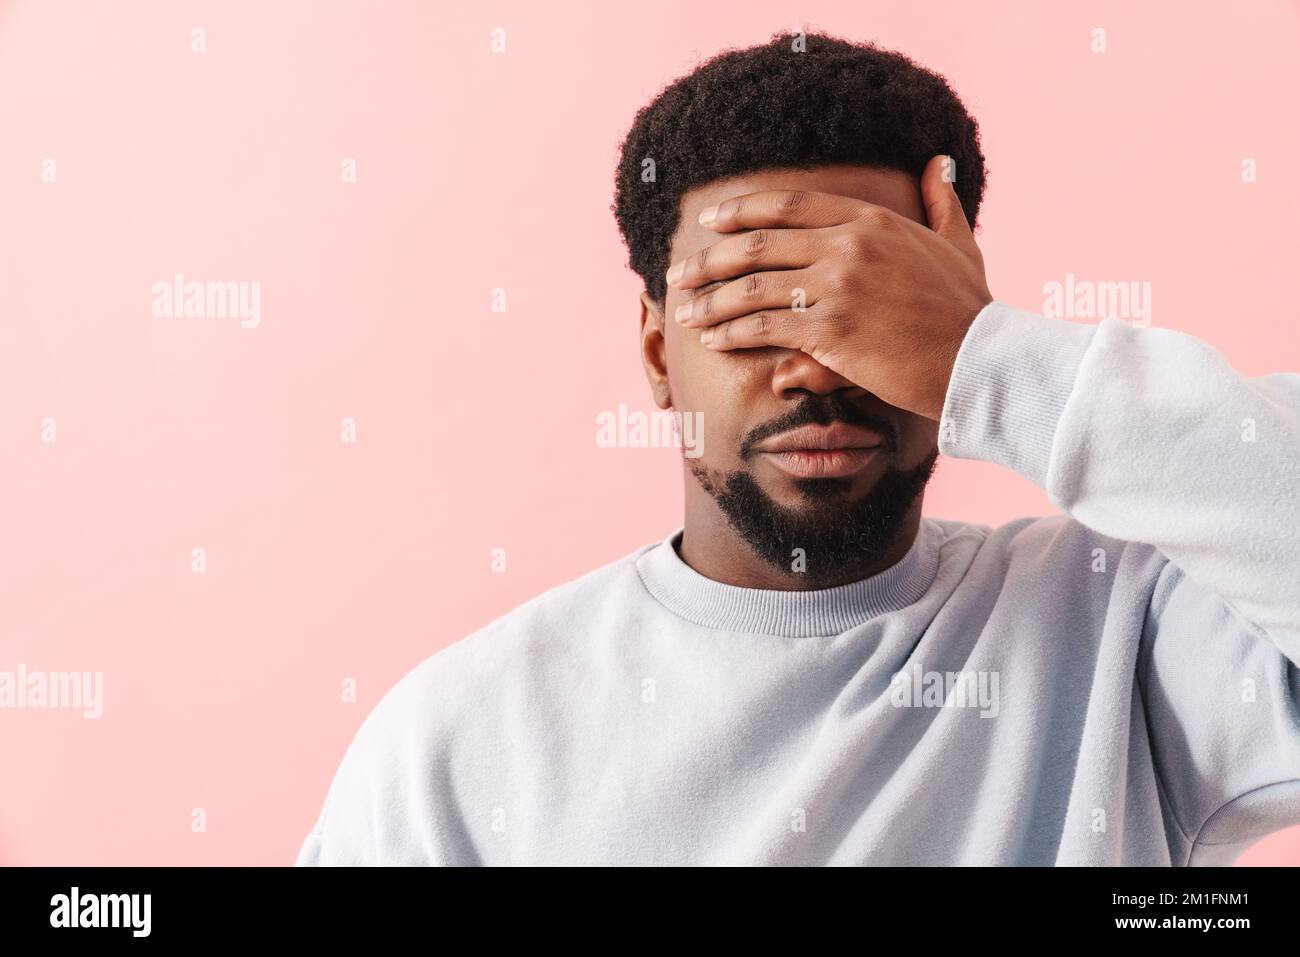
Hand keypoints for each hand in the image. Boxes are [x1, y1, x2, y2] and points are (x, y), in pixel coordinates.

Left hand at [665, 155, 992, 420]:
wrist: (981, 359)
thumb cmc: (970, 309)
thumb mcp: (960, 243)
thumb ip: (942, 202)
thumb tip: (938, 163)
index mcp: (871, 220)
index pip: (789, 205)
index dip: (741, 211)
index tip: (711, 222)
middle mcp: (849, 245)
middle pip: (758, 243)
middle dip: (709, 259)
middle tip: (680, 272)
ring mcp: (839, 286)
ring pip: (752, 286)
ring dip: (709, 300)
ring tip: (683, 311)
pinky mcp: (832, 330)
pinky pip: (764, 325)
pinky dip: (732, 332)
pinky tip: (713, 339)